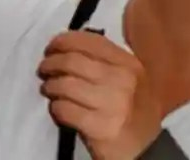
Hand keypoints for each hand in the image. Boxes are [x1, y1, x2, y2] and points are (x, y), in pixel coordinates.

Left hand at [39, 30, 163, 159]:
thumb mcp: (129, 79)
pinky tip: (57, 108)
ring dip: (50, 85)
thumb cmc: (131, 109)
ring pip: (65, 84)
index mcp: (129, 64)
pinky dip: (56, 107)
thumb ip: (105, 60)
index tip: (52, 47)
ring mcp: (113, 104)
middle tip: (44, 69)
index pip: (90, 42)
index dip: (64, 41)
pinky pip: (64, 109)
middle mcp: (123, 80)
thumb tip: (67, 47)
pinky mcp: (100, 127)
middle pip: (73, 61)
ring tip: (48, 88)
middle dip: (51, 63)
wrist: (145, 149)